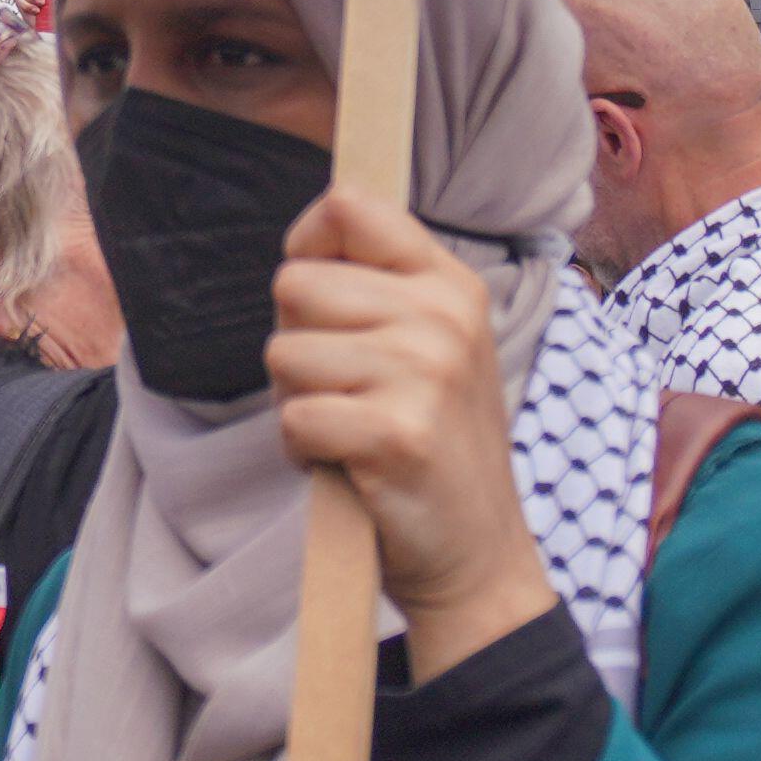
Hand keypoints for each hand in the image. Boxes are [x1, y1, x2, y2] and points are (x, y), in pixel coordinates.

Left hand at [271, 187, 547, 666]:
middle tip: (345, 391)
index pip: (349, 206)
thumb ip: (377, 288)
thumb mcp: (430, 344)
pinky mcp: (396, 434)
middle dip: (297, 344)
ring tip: (351, 429)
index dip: (307, 246)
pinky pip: (294, 418)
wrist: (477, 553)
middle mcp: (443, 317)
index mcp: (449, 284)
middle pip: (294, 285)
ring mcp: (424, 374)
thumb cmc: (431, 440)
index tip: (319, 299)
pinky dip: (304, 450)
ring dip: (297, 401)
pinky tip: (350, 464)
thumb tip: (303, 244)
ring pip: (283, 354)